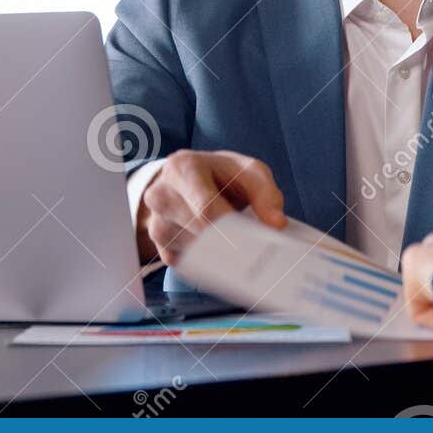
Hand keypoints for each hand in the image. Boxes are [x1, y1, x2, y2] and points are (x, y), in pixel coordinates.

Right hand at [138, 149, 284, 264]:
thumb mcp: (247, 170)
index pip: (206, 208)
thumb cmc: (219, 174)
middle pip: (200, 232)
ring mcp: (156, 222)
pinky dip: (207, 261)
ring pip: (194, 251)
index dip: (232, 228)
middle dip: (231, 242)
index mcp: (183, 168)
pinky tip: (217, 247)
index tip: (256, 240)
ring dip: (219, 252)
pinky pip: (187, 264)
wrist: (186, 178)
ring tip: (234, 238)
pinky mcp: (159, 245)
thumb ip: (266, 193)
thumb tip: (276, 223)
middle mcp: (161, 194)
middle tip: (255, 247)